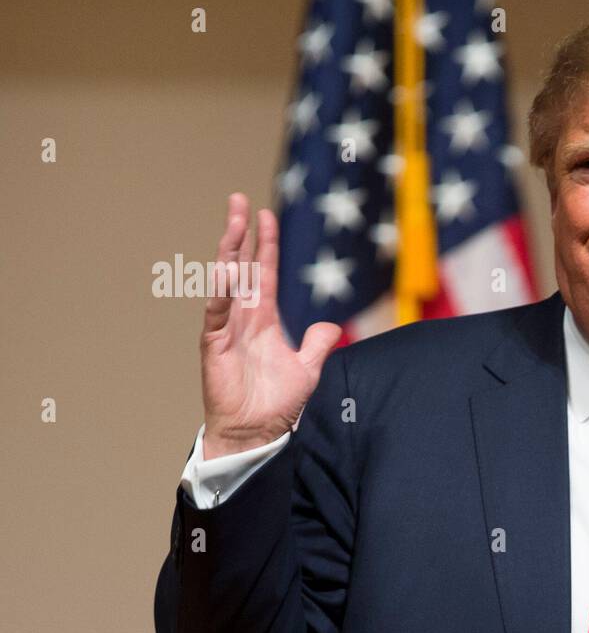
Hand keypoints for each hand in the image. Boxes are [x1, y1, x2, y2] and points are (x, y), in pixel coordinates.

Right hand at [200, 193, 341, 458]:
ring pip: (227, 281)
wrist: (256, 431)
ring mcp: (227, 328)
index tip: (266, 215)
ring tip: (232, 223)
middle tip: (239, 200)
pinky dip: (220, 293)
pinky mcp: (214, 345)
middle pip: (241, 266)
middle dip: (240, 233)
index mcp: (264, 319)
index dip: (265, 244)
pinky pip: (217, 313)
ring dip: (228, 252)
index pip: (264, 272)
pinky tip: (225, 270)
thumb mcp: (307, 368)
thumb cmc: (276, 402)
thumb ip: (318, 344)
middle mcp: (243, 317)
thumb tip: (329, 327)